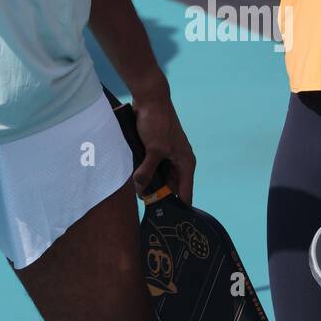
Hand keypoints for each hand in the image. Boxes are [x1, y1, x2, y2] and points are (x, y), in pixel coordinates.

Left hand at [133, 87, 195, 203]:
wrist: (149, 99)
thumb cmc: (158, 122)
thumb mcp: (153, 150)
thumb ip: (147, 172)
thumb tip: (140, 190)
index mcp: (186, 164)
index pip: (186, 194)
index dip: (178, 208)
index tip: (167, 220)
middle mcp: (179, 163)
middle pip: (171, 189)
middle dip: (159, 197)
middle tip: (146, 209)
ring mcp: (167, 158)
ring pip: (159, 180)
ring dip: (150, 185)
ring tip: (138, 195)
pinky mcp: (155, 152)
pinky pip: (151, 170)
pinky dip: (144, 175)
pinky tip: (134, 181)